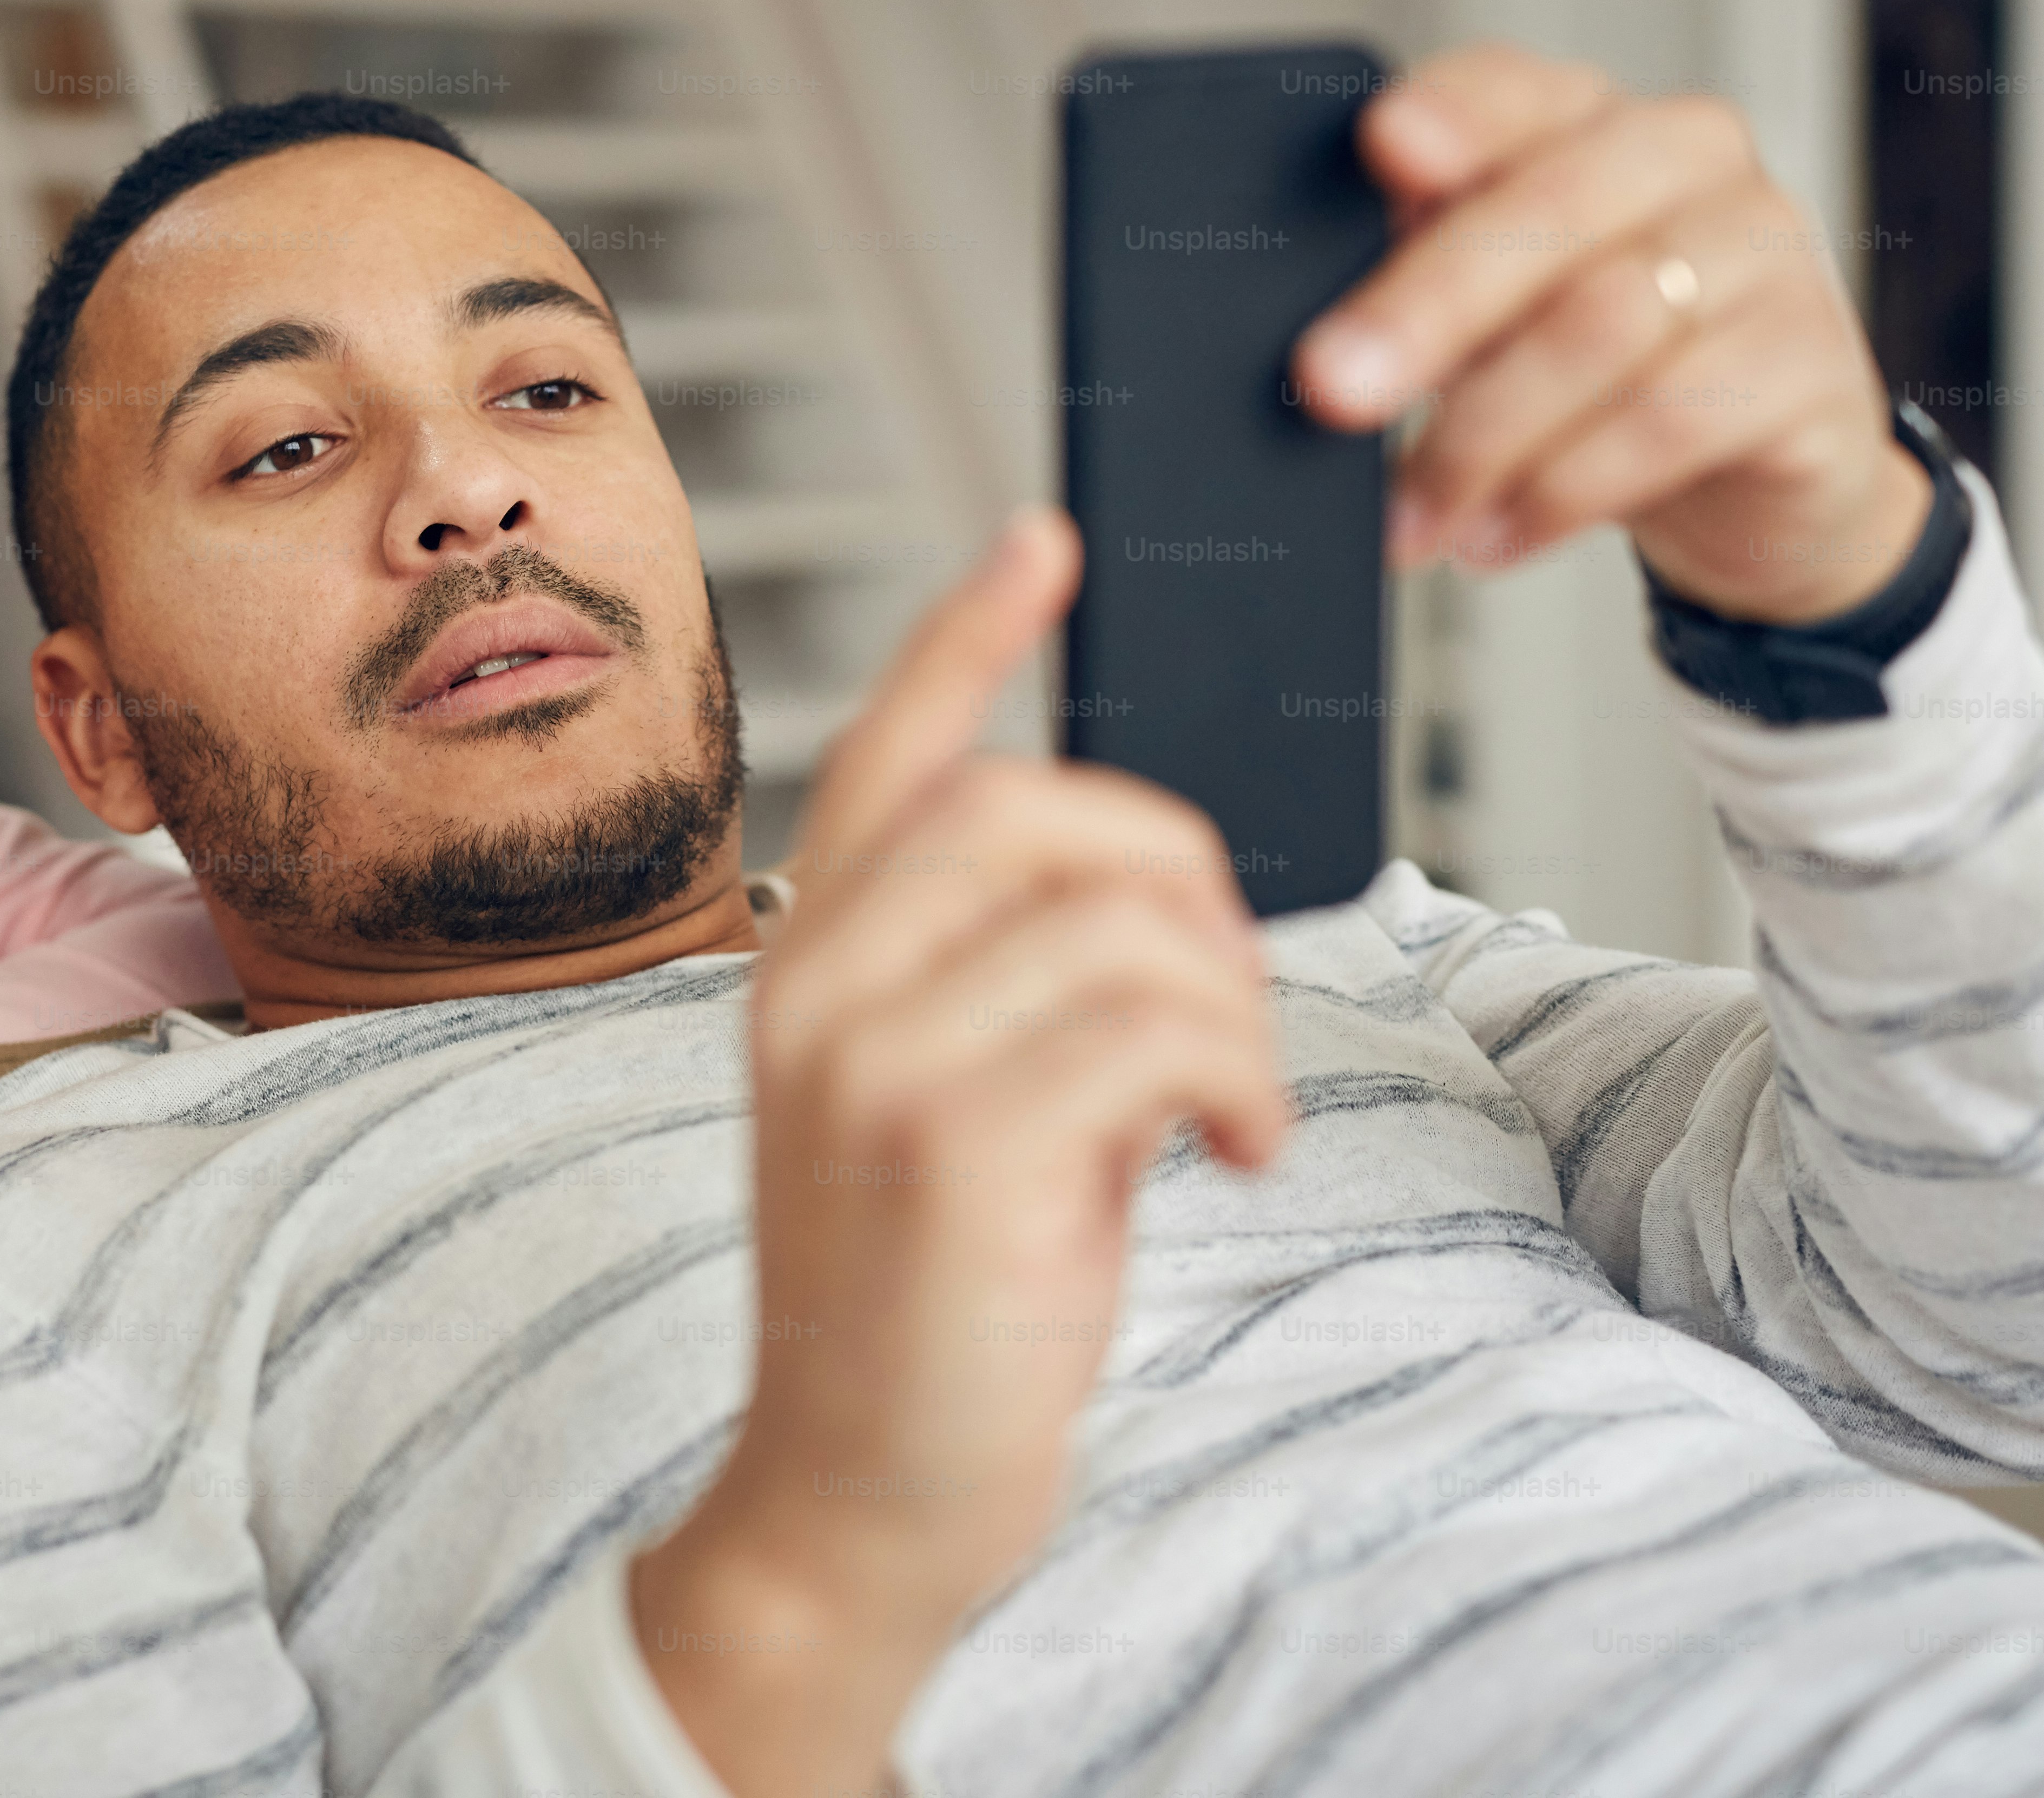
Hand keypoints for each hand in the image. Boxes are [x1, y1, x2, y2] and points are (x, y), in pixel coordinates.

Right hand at [630, 510, 1292, 1797]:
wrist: (859, 1501)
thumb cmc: (926, 1306)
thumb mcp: (940, 1113)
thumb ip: (1000, 989)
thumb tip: (1151, 905)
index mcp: (806, 966)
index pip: (885, 753)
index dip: (967, 639)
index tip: (1046, 542)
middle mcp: (815, 987)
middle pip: (1037, 809)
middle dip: (1177, 872)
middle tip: (1226, 999)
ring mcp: (870, 1060)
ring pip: (1119, 918)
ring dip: (1227, 1003)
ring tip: (1228, 1106)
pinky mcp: (950, 1143)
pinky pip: (1157, 1027)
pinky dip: (1237, 1080)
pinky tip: (1228, 1158)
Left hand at [1295, 42, 1932, 625]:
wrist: (1755, 484)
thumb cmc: (1601, 378)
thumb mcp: (1494, 321)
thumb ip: (1421, 287)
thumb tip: (1321, 336)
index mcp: (1591, 124)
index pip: (1516, 88)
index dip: (1454, 113)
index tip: (1385, 148)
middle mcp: (1689, 162)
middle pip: (1551, 211)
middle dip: (1426, 307)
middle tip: (1331, 388)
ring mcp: (1769, 253)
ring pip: (1604, 325)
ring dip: (1479, 437)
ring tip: (1411, 515)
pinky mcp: (1811, 365)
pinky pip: (1671, 420)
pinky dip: (1560, 490)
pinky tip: (1495, 536)